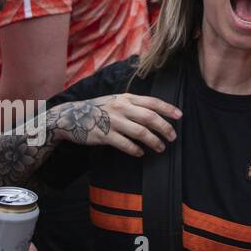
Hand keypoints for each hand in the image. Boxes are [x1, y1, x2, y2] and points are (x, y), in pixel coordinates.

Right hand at [51, 94, 180, 156]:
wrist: (71, 116)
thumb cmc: (99, 108)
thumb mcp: (117, 100)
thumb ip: (134, 104)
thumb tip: (157, 113)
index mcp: (127, 98)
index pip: (153, 102)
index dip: (168, 109)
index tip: (179, 116)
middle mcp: (122, 107)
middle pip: (150, 118)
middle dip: (165, 128)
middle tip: (172, 137)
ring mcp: (113, 121)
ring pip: (140, 132)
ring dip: (154, 141)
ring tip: (161, 147)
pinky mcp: (104, 135)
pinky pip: (125, 144)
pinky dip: (136, 149)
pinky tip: (141, 152)